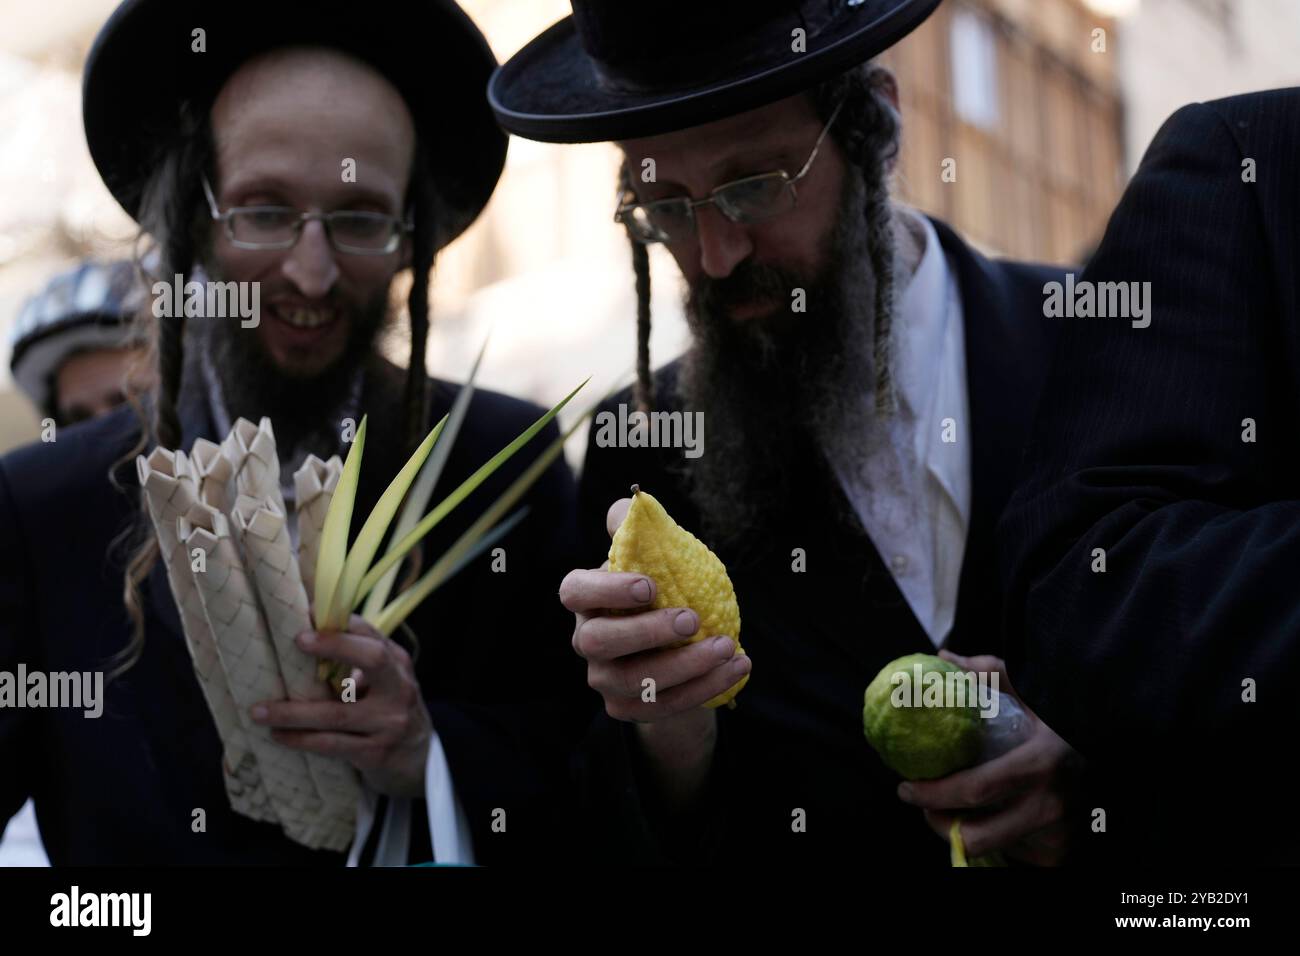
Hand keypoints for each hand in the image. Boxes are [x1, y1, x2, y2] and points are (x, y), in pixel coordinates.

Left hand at [251, 614, 431, 798]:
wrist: (418, 757)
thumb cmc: (388, 709)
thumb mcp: (383, 680)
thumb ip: (356, 660)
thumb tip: (305, 632)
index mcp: (397, 663)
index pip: (371, 633)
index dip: (340, 622)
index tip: (307, 612)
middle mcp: (399, 688)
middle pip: (373, 659)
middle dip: (335, 646)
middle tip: (298, 641)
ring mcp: (390, 722)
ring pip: (338, 714)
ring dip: (294, 712)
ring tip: (260, 710)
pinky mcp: (376, 752)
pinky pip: (332, 745)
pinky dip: (301, 739)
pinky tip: (279, 736)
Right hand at [558, 498, 750, 808]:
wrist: (677, 653)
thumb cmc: (663, 594)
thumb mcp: (654, 559)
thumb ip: (641, 529)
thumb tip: (636, 502)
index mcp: (587, 600)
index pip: (574, 591)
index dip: (606, 590)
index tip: (650, 585)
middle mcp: (586, 640)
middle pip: (599, 642)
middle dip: (647, 632)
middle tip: (693, 619)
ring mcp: (604, 680)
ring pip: (634, 680)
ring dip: (685, 665)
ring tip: (728, 646)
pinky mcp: (627, 709)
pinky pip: (662, 706)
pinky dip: (703, 688)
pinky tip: (738, 665)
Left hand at [896, 651, 1082, 865]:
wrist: (1120, 750)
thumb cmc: (1068, 722)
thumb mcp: (1034, 693)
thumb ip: (989, 673)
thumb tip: (944, 658)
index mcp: (1039, 764)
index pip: (973, 791)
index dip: (932, 795)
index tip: (905, 787)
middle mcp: (1050, 806)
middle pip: (976, 836)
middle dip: (939, 823)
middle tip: (924, 806)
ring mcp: (1059, 835)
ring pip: (993, 847)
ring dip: (967, 831)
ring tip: (956, 810)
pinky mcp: (1063, 854)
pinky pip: (1016, 856)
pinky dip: (998, 842)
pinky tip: (993, 821)